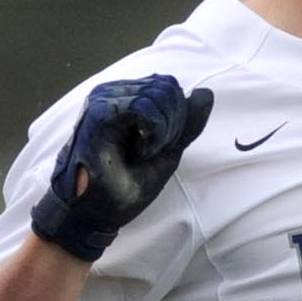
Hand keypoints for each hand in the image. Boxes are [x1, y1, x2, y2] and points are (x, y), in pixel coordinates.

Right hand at [30, 75, 213, 260]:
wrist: (96, 213)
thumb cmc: (124, 185)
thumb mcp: (166, 151)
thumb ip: (186, 123)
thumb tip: (205, 93)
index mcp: (127, 99)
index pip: (168, 87)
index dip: (176, 119)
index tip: (157, 149)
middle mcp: (113, 94)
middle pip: (166, 87)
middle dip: (170, 125)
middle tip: (148, 153)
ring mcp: (104, 100)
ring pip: (158, 94)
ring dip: (161, 131)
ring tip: (140, 153)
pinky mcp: (99, 112)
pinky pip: (143, 106)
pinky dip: (153, 132)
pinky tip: (139, 150)